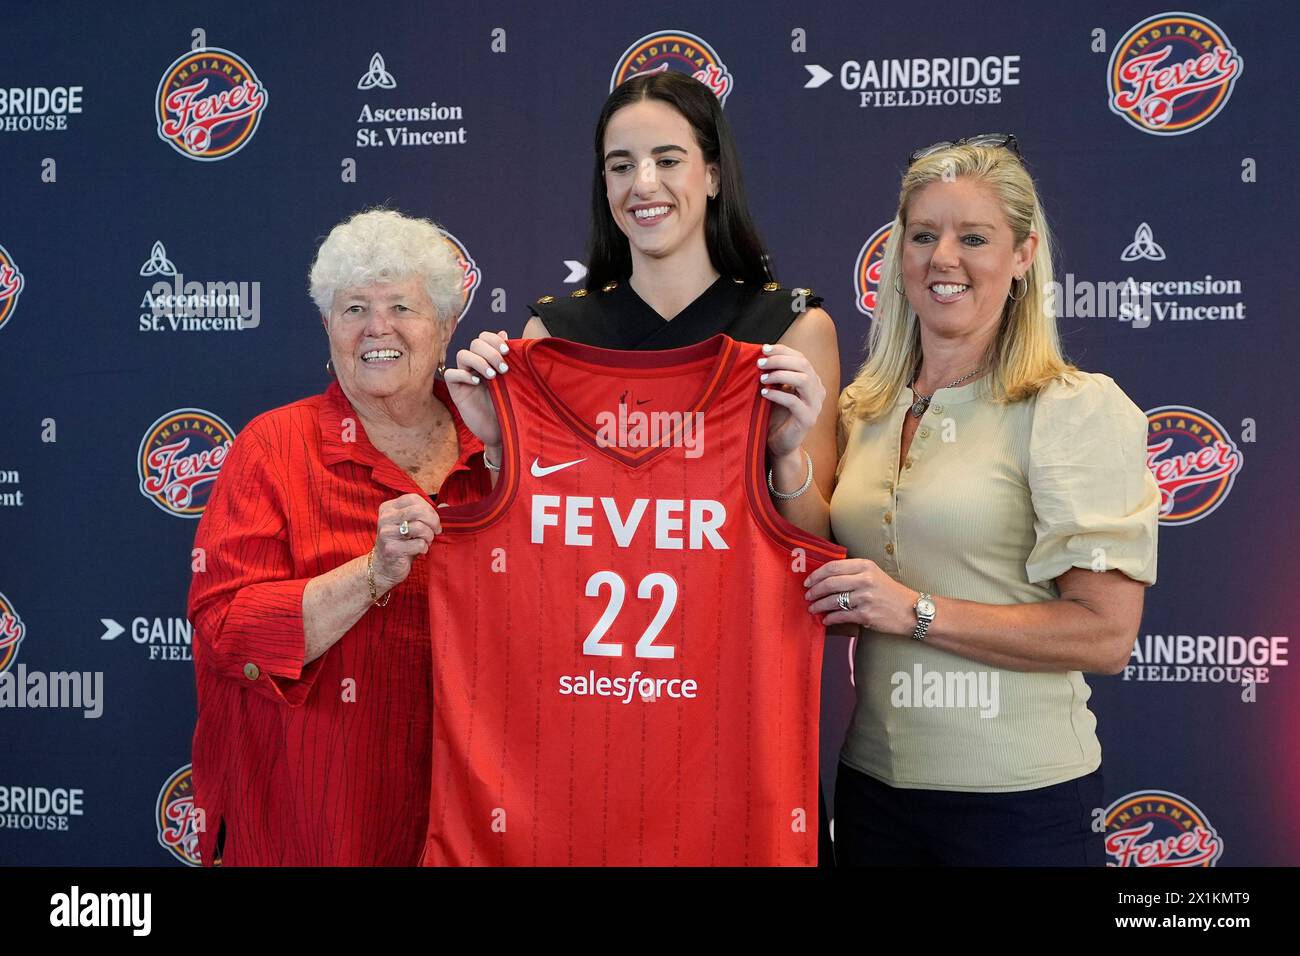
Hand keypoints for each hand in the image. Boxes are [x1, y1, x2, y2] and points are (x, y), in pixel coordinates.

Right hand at [371, 494, 441, 592]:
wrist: (384, 567)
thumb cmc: (402, 544)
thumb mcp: (411, 525)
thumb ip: (426, 514)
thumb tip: (445, 506)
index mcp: (388, 508)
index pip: (413, 499)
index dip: (428, 509)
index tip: (432, 520)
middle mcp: (385, 518)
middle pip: (418, 511)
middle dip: (433, 521)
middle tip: (435, 531)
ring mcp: (387, 533)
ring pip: (420, 527)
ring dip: (429, 536)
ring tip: (425, 542)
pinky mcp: (392, 549)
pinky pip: (419, 544)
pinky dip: (424, 548)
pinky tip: (419, 551)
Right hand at [443, 329, 509, 449]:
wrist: (502, 430)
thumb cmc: (508, 405)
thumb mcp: (513, 380)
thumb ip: (508, 358)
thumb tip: (504, 333)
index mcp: (489, 359)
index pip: (484, 337)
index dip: (494, 340)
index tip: (507, 351)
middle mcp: (475, 365)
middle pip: (474, 343)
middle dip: (490, 352)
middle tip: (503, 368)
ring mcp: (464, 376)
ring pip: (462, 355)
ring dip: (478, 362)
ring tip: (492, 376)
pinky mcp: (456, 390)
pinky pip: (451, 374)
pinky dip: (463, 375)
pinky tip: (477, 383)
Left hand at [757, 344, 824, 461]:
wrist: (780, 444)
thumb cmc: (776, 416)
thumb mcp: (777, 390)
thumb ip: (776, 374)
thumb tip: (761, 355)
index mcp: (812, 381)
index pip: (801, 358)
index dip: (783, 351)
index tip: (764, 349)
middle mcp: (817, 391)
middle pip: (803, 365)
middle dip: (780, 360)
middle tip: (760, 363)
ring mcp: (815, 405)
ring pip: (803, 380)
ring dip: (780, 375)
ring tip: (762, 378)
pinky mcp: (808, 419)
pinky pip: (794, 401)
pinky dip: (778, 395)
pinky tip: (764, 393)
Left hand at [803, 558, 918, 635]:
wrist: (911, 611)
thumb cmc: (890, 592)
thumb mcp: (874, 574)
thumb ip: (853, 572)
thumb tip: (825, 578)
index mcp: (865, 566)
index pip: (833, 567)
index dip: (817, 574)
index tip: (808, 581)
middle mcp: (865, 580)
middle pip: (830, 583)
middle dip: (814, 590)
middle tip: (807, 595)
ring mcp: (865, 598)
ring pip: (833, 601)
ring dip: (819, 605)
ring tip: (813, 608)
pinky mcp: (865, 615)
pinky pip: (840, 616)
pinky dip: (830, 618)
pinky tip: (825, 619)